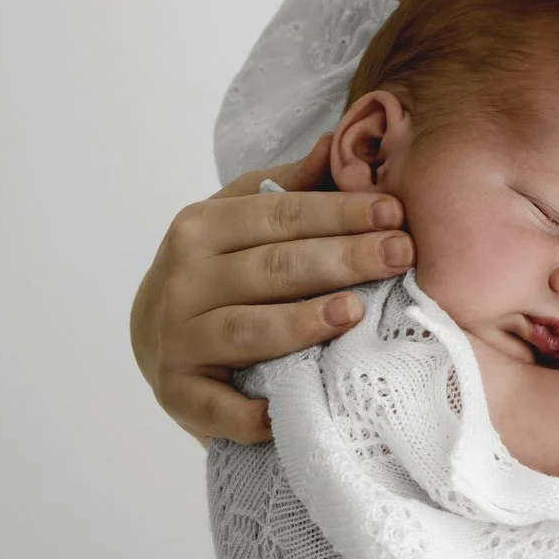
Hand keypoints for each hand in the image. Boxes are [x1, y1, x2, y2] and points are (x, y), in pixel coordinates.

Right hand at [130, 132, 414, 445]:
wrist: (157, 333)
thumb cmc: (221, 266)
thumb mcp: (242, 217)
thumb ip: (288, 186)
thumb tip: (335, 143)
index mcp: (203, 226)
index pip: (282, 214)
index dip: (341, 212)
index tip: (395, 212)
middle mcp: (184, 280)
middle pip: (273, 267)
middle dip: (342, 258)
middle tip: (400, 254)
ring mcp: (177, 338)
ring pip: (246, 330)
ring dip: (300, 324)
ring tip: (354, 314)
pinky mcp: (177, 393)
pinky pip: (212, 407)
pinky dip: (244, 414)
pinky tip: (282, 413)